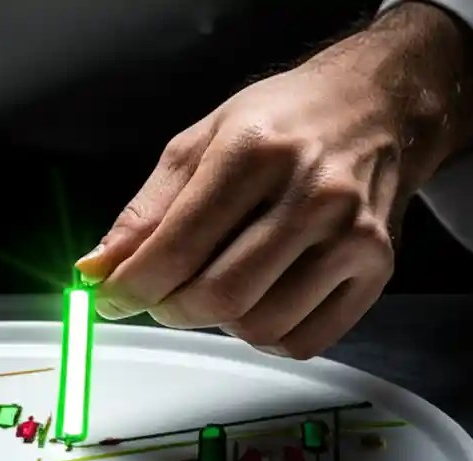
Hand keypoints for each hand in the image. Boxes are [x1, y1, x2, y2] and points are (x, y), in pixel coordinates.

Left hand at [76, 2, 472, 358]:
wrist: (377, 107)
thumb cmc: (281, 122)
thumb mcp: (200, 142)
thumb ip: (145, 212)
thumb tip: (96, 271)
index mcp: (256, 150)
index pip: (178, 248)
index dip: (131, 286)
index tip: (110, 296)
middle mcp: (312, 193)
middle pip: (219, 296)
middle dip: (170, 309)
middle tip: (161, 295)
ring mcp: (352, 236)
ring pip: (258, 326)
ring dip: (218, 323)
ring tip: (217, 285)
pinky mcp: (377, 270)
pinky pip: (301, 341)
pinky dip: (264, 336)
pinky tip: (259, 299)